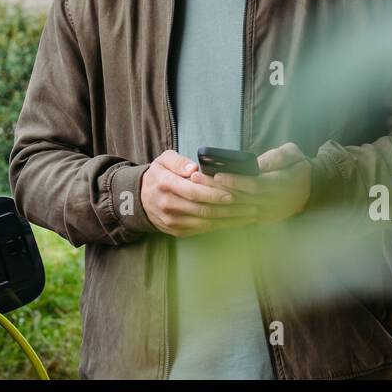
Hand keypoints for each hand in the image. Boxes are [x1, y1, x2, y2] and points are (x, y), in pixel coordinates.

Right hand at [140, 149, 260, 236]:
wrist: (140, 199)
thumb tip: (193, 169)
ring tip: (250, 215)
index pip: (193, 191)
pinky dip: (221, 226)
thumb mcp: (163, 160)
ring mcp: (172, 221)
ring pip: (206, 222)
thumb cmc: (158, 176)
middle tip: (251, 206)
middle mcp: (168, 205)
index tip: (232, 194)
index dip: (214, 194)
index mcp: (165, 184)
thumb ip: (178, 161)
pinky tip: (236, 221)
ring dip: (230, 220)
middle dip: (230, 209)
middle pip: (203, 209)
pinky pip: (203, 229)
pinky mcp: (178, 231)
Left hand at [192, 142, 311, 223]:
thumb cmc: (298, 166)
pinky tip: (203, 207)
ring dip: (212, 202)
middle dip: (215, 190)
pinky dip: (220, 214)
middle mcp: (270, 203)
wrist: (310, 189)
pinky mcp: (259, 219)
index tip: (217, 174)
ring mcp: (264, 213)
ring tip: (193, 190)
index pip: (254, 185)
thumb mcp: (292, 154)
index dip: (235, 181)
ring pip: (234, 210)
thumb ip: (276, 158)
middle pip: (239, 198)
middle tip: (194, 179)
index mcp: (279, 185)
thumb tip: (257, 164)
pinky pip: (236, 218)